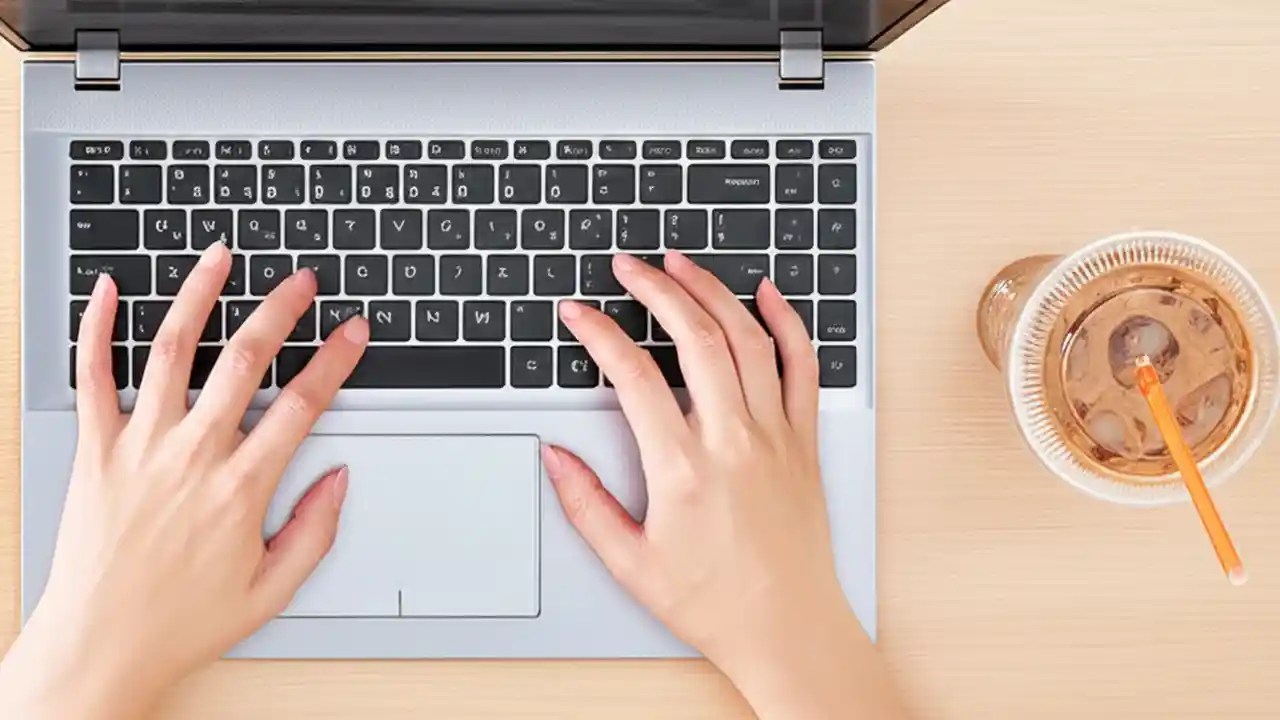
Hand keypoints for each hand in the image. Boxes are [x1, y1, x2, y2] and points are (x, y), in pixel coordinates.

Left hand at [0, 243, 368, 719]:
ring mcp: (138, 446)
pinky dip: (97, 328)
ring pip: (171, 350)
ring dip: (199, 296)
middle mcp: (191, 456)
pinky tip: (109, 291)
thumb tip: (339, 478)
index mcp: (240, 488)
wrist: (98, 645)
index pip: (302, 404)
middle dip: (280, 311)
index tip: (352, 331)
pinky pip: (92, 376)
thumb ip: (315, 530)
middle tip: (301, 281)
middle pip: (244, 361)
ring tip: (221, 258)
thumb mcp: (271, 589)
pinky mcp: (95, 450)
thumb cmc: (181, 622)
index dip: (335, 359)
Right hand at [545, 252, 904, 719]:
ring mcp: (775, 435)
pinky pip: (802, 366)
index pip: (632, 376)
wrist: (788, 627)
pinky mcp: (804, 440)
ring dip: (712, 291)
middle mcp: (734, 440)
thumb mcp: (631, 562)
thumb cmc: (714, 602)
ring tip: (681, 264)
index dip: (598, 333)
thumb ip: (586, 503)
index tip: (577, 313)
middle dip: (655, 288)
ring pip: (748, 339)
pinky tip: (767, 294)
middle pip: (695, 337)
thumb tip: (554, 455)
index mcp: (683, 468)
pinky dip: (787, 322)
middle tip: (627, 265)